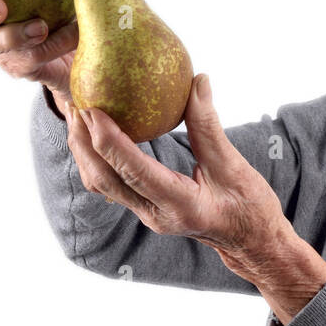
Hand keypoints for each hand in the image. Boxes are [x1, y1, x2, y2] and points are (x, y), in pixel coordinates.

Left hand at [66, 74, 325, 319]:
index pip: (134, 171)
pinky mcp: (146, 208)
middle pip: (104, 180)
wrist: (251, 243)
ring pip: (102, 184)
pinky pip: (112, 183)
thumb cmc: (250, 208)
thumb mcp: (235, 166)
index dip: (108, 140)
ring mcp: (148, 214)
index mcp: (181, 204)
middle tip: (74, 103)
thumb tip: (197, 81)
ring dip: (84, 150)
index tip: (92, 109)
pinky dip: (98, 157)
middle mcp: (156, 213)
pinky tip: (98, 132)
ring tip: (77, 114)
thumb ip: (210, 126)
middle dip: (83, 142)